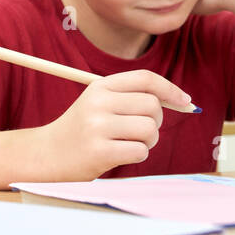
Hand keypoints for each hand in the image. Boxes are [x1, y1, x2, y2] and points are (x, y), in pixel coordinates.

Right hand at [40, 70, 192, 179]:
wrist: (48, 154)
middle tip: (138, 131)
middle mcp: (98, 102)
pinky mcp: (99, 151)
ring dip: (148, 141)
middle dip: (155, 121)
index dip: (170, 89)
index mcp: (99, 87)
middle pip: (153, 106)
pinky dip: (138, 155)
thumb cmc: (83, 130)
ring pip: (150, 129)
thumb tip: (182, 100)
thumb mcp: (100, 103)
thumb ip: (133, 98)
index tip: (186, 101)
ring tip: (129, 143)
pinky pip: (141, 151)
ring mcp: (97, 127)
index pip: (145, 79)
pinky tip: (120, 155)